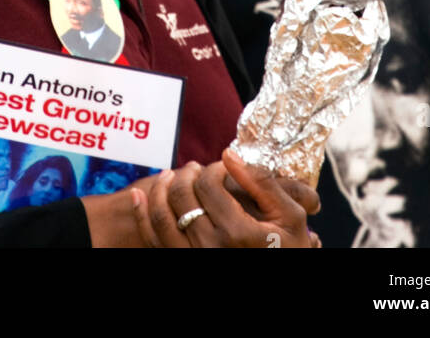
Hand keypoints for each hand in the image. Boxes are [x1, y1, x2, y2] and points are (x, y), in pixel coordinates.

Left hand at [131, 152, 319, 248]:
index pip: (208, 184)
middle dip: (187, 174)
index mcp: (238, 232)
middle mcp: (211, 248)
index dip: (213, 168)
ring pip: (162, 217)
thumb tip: (228, 154)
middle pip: (182, 197)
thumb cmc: (289, 247)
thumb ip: (262, 182)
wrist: (284, 274)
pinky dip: (142, 216)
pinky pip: (154, 240)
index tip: (222, 167)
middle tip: (195, 168)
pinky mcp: (185, 263)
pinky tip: (138, 194)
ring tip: (170, 175)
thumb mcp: (290, 215)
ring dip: (161, 189)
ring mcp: (195, 258)